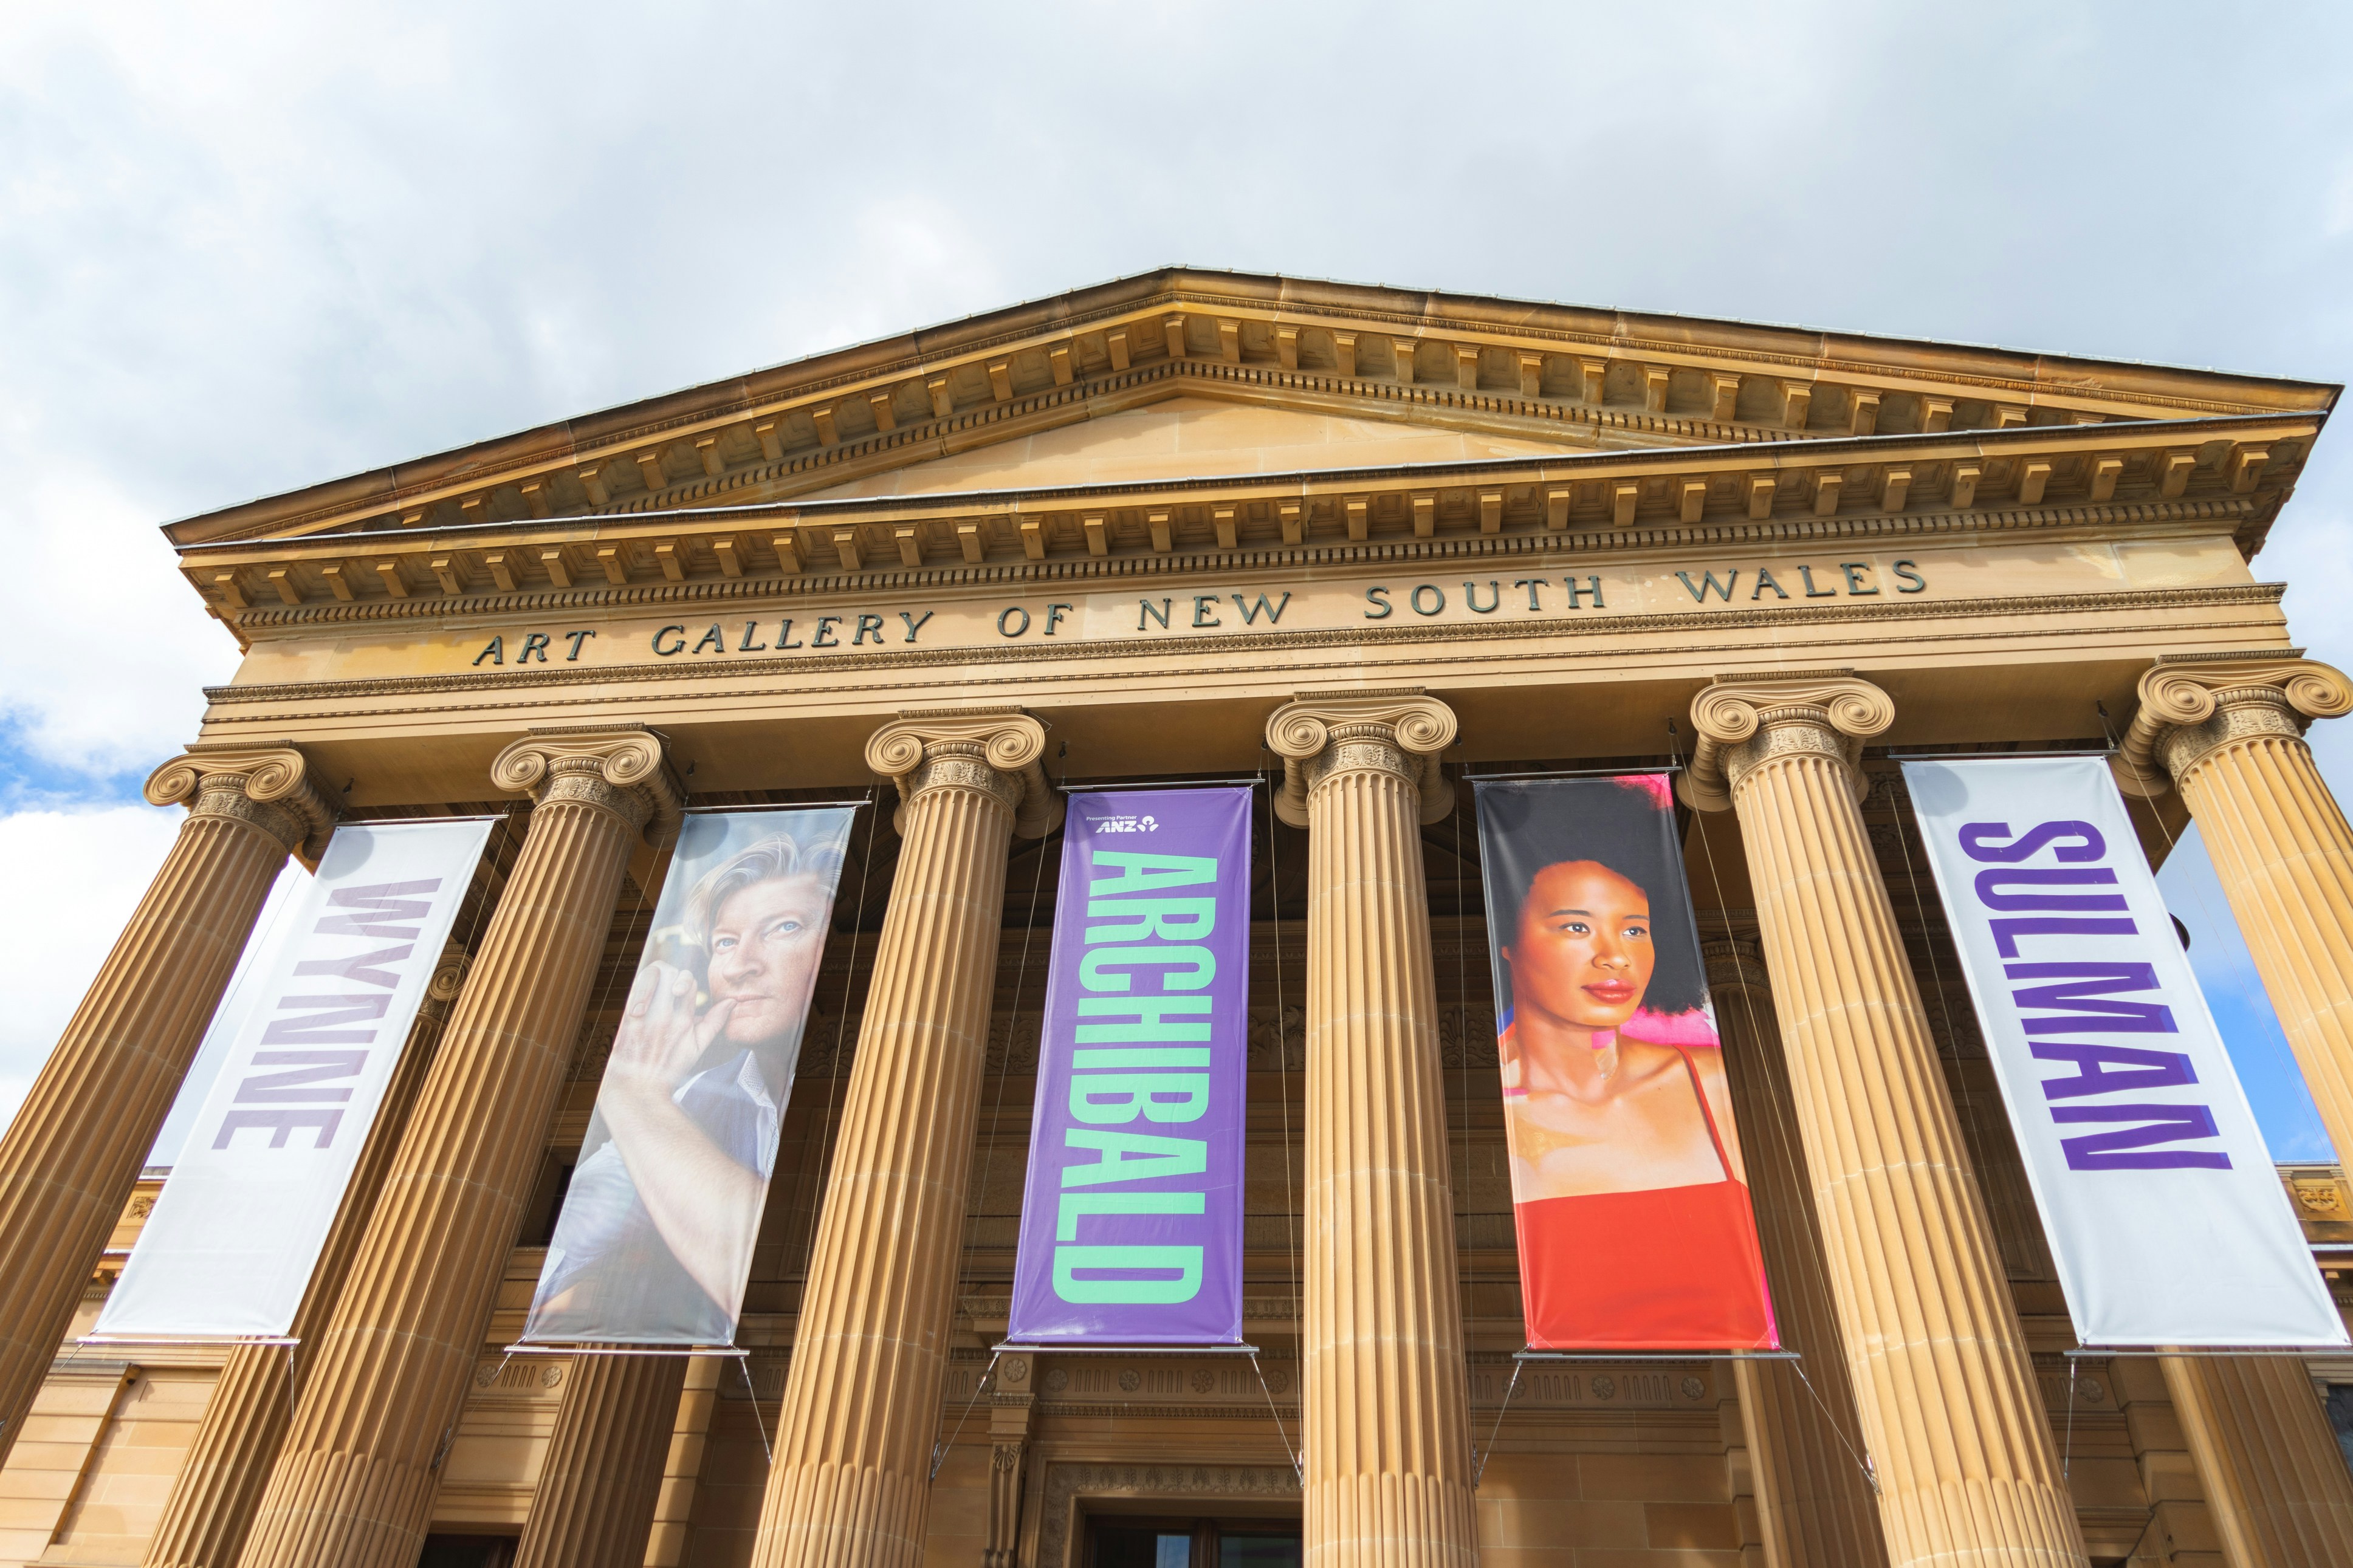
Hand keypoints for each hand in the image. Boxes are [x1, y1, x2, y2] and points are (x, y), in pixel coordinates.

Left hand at [606, 962, 735, 1103]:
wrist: (638, 1089)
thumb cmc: (668, 1069)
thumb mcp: (697, 1048)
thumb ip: (714, 1022)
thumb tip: (731, 1002)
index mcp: (683, 1022)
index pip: (688, 981)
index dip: (685, 981)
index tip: (680, 992)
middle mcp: (663, 1017)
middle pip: (667, 972)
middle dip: (668, 974)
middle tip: (665, 986)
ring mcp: (643, 1017)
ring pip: (647, 977)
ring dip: (651, 979)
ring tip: (652, 990)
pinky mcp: (625, 1020)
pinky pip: (631, 991)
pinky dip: (636, 990)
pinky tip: (639, 1001)